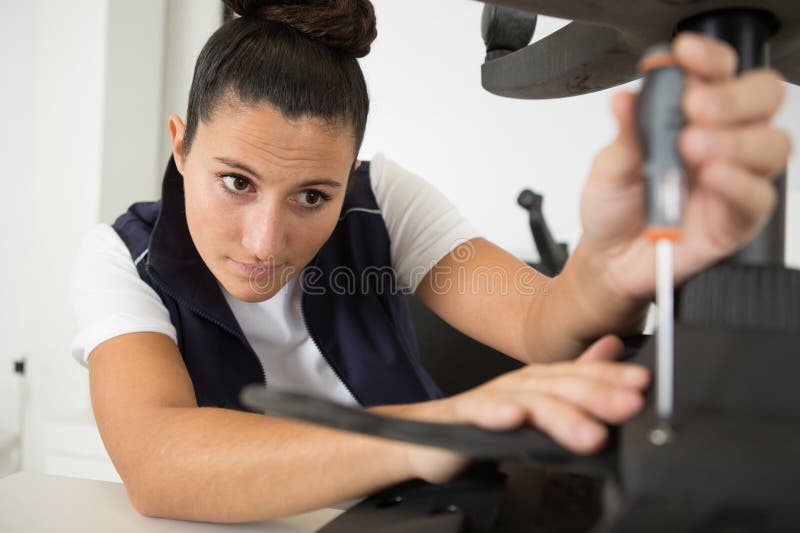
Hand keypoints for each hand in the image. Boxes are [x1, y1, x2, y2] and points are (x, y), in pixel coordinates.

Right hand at [404, 335, 649, 483]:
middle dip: (596, 394)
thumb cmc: (483, 421)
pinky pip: (479, 415)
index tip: (642, 384)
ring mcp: (490, 400)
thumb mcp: (537, 402)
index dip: (611, 377)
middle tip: (628, 405)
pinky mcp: (460, 419)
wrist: (425, 438)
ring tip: (590, 434)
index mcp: (539, 383)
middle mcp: (518, 386)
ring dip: (560, 415)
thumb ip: (574, 378)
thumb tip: (611, 347)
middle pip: (559, 386)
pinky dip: (497, 413)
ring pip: (528, 403)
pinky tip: (514, 417)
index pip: (580, 375)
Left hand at [579, 33, 791, 301]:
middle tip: (694, 107)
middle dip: (731, 96)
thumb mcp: (608, 167)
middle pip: (760, 99)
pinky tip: (712, 178)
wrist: (611, 260)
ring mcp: (735, 177)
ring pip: (771, 144)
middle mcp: (721, 139)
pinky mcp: (739, 217)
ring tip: (693, 148)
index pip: (718, 72)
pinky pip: (758, 196)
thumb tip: (625, 100)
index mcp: (690, 116)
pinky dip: (737, 183)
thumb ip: (624, 135)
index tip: (684, 56)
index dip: (708, 58)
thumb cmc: (615, 207)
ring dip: (734, 140)